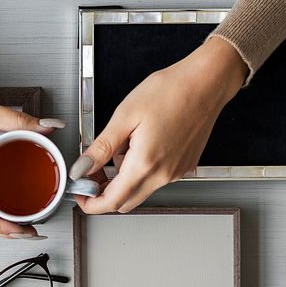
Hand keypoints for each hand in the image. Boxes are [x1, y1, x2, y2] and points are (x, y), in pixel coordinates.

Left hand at [71, 37, 247, 213]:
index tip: (79, 192)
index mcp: (145, 164)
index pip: (111, 202)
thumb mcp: (125, 116)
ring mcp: (175, 174)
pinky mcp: (183, 167)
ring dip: (123, 180)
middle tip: (92, 171)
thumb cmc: (171, 91)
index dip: (90, 202)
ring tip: (121, 147)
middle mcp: (163, 175)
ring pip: (140, 191)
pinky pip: (155, 180)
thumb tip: (81, 169)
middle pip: (125, 202)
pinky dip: (140, 171)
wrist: (206, 83)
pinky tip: (140, 145)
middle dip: (104, 193)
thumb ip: (101, 148)